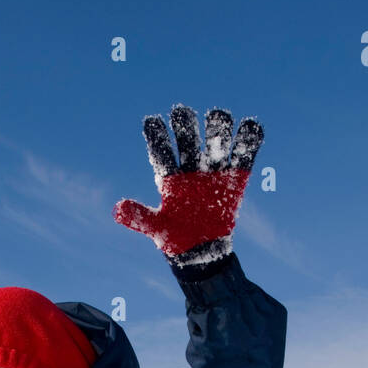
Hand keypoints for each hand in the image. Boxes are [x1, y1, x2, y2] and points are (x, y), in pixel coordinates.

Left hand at [113, 104, 262, 267]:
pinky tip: (250, 126)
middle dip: (185, 124)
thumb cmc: (175, 237)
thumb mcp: (156, 228)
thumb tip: (117, 209)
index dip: (156, 135)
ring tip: (218, 120)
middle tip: (183, 116)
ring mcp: (213, 171)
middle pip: (188, 137)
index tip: (152, 122)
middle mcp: (190, 167)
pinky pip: (244, 155)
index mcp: (169, 176)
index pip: (161, 150)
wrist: (201, 251)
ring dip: (217, 125)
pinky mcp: (236, 179)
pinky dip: (250, 139)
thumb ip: (139, 217)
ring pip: (216, 139)